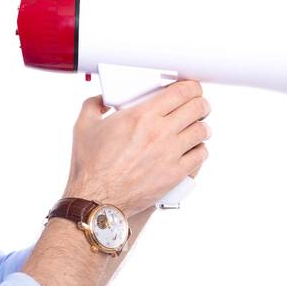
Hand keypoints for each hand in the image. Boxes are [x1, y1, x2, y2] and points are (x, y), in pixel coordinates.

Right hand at [63, 79, 209, 214]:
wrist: (97, 198)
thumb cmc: (91, 166)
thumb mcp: (84, 127)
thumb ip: (93, 106)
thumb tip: (102, 100)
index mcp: (141, 115)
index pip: (181, 92)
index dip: (191, 87)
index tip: (191, 88)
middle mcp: (159, 132)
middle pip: (197, 108)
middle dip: (200, 103)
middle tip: (197, 106)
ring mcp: (170, 153)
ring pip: (202, 131)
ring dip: (201, 126)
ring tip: (196, 127)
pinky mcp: (175, 173)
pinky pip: (200, 155)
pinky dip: (199, 149)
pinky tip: (193, 149)